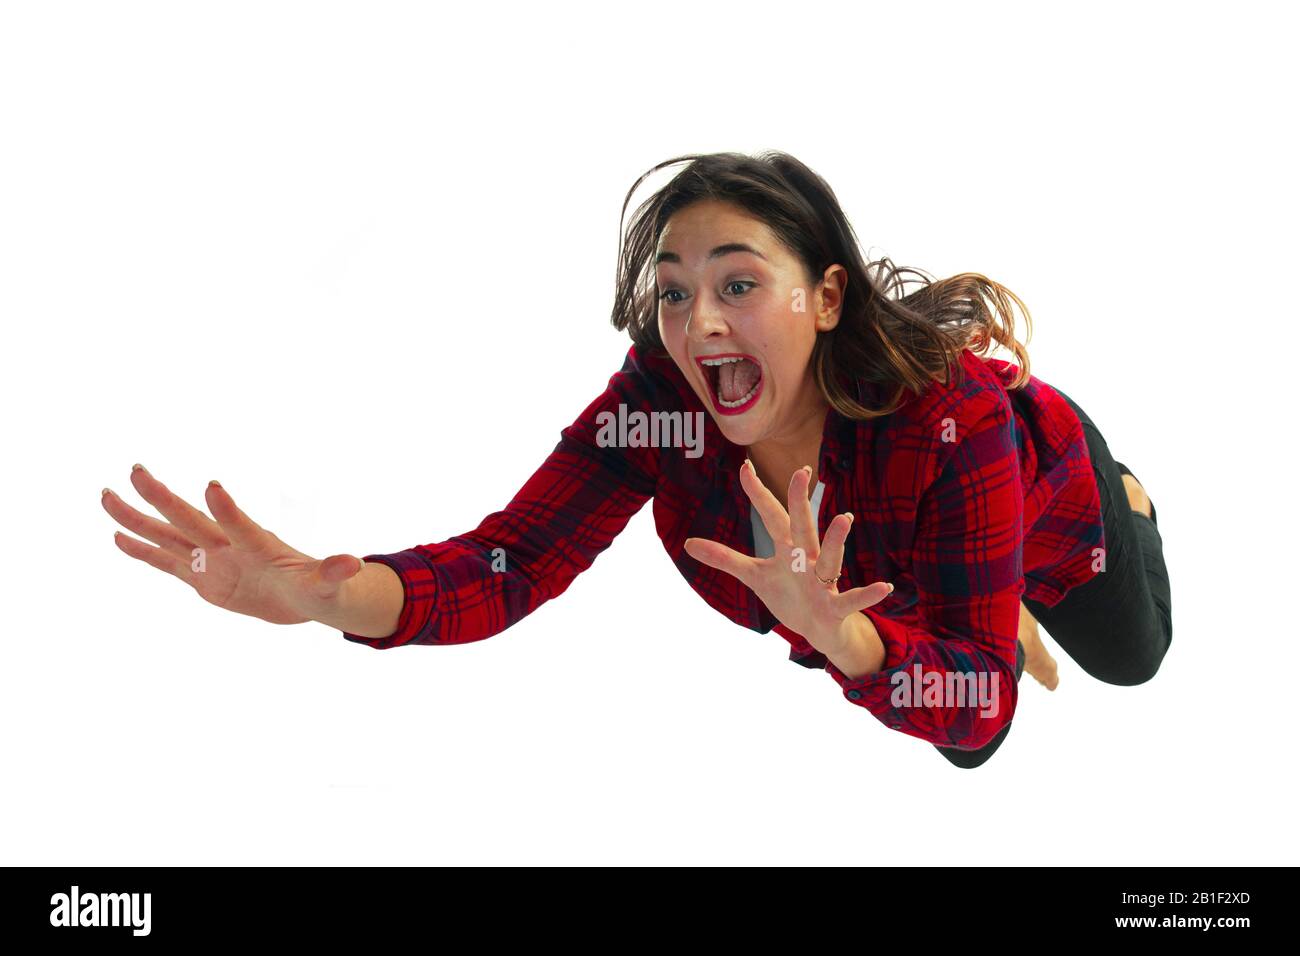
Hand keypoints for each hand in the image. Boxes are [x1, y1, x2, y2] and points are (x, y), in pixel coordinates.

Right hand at [101, 464, 367, 625]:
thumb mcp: (327, 586)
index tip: (213, 485)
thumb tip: (354, 564)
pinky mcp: (201, 577)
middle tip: (137, 469)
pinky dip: (141, 551)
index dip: (228, 509)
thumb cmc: (318, 588)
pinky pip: (165, 562)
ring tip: (106, 495)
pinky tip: (116, 536)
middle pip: (189, 519)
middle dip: (164, 497)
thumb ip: (334, 573)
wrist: (305, 597)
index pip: (240, 525)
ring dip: (137, 518)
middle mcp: (229, 545)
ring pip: (167, 535)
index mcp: (258, 545)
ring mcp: (211, 558)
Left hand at [683, 460, 892, 656]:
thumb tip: (687, 543)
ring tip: (844, 519)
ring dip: (836, 539)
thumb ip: (725, 558)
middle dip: (800, 501)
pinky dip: (868, 594)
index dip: (757, 494)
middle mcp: (808, 557)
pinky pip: (852, 599)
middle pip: (802, 525)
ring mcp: (823, 580)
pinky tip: (885, 587)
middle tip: (802, 472)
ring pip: (831, 557)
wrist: (818, 629)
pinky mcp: (835, 605)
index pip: (771, 515)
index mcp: (788, 548)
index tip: (744, 467)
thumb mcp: (754, 575)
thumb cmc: (788, 594)